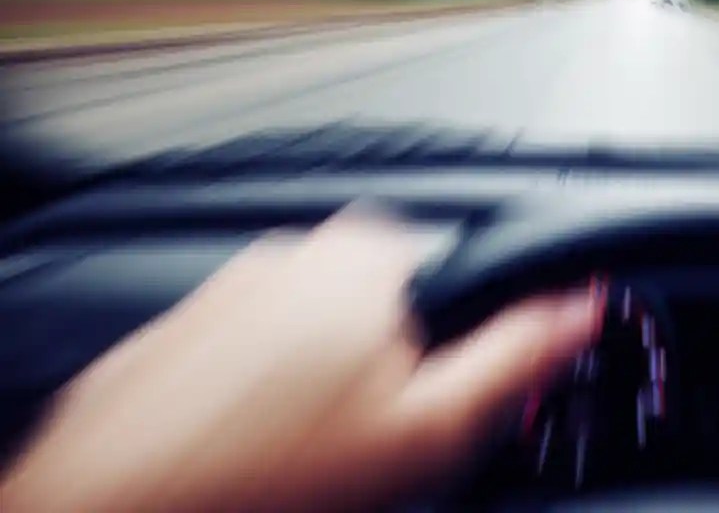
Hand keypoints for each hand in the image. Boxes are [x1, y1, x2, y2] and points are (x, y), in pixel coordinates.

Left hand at [0, 207, 602, 511]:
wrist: (118, 505)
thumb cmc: (266, 475)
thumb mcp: (430, 427)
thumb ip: (519, 354)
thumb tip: (583, 305)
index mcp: (375, 255)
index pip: (470, 281)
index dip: (471, 353)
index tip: (443, 405)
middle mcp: (303, 249)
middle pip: (400, 310)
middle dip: (401, 368)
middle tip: (375, 439)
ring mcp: (241, 282)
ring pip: (330, 333)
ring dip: (333, 382)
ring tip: (308, 450)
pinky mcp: (196, 321)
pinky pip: (265, 350)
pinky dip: (272, 391)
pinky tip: (260, 445)